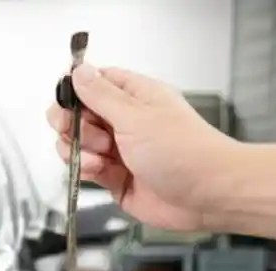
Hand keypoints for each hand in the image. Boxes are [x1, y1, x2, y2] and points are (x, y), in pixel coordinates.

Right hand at [45, 65, 240, 231]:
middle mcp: (126, 121)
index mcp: (134, 96)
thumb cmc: (184, 151)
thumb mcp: (135, 115)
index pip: (93, 83)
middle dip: (72, 124)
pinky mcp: (116, 178)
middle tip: (82, 132)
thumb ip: (100, 95)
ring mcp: (120, 150)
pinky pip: (87, 169)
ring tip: (100, 155)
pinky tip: (99, 170)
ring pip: (79, 144)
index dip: (75, 92)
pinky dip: (86, 169)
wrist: (207, 195)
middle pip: (79, 115)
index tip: (68, 104)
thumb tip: (79, 71)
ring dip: (79, 149)